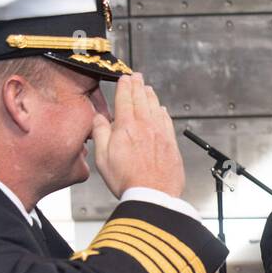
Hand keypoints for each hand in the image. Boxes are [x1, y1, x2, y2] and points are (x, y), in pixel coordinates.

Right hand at [91, 72, 184, 198]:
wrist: (153, 196)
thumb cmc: (127, 181)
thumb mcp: (103, 158)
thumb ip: (101, 134)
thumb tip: (99, 118)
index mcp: (126, 128)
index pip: (125, 99)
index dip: (124, 86)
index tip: (124, 78)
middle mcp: (145, 127)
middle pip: (141, 99)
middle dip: (138, 85)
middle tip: (136, 76)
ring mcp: (161, 135)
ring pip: (156, 108)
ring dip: (151, 95)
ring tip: (148, 88)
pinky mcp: (171, 145)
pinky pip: (167, 122)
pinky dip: (163, 112)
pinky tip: (162, 110)